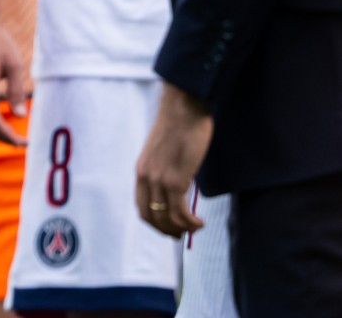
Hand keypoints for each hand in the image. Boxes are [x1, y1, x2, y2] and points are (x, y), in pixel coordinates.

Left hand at [135, 83, 212, 236]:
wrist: (184, 107)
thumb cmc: (179, 125)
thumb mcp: (165, 151)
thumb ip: (167, 169)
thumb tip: (180, 189)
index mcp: (141, 170)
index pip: (141, 207)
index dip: (155, 222)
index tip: (169, 228)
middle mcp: (146, 177)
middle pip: (151, 217)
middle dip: (168, 231)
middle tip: (183, 235)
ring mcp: (159, 179)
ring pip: (167, 218)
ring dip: (182, 229)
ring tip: (195, 229)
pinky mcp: (176, 179)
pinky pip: (180, 212)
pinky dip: (189, 223)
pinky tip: (199, 222)